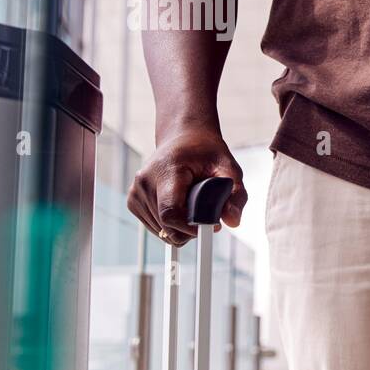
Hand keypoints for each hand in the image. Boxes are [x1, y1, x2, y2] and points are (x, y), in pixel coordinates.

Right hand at [127, 126, 246, 246]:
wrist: (184, 139)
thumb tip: (233, 221)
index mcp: (167, 170)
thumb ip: (236, 194)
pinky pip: (154, 227)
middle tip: (206, 214)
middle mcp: (145, 181)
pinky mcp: (133, 200)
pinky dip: (170, 225)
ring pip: (160, 230)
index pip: (170, 213)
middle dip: (190, 229)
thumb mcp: (229, 169)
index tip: (209, 226)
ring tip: (191, 206)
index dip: (190, 228)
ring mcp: (136, 191)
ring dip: (180, 228)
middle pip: (166, 225)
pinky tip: (180, 208)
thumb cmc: (206, 153)